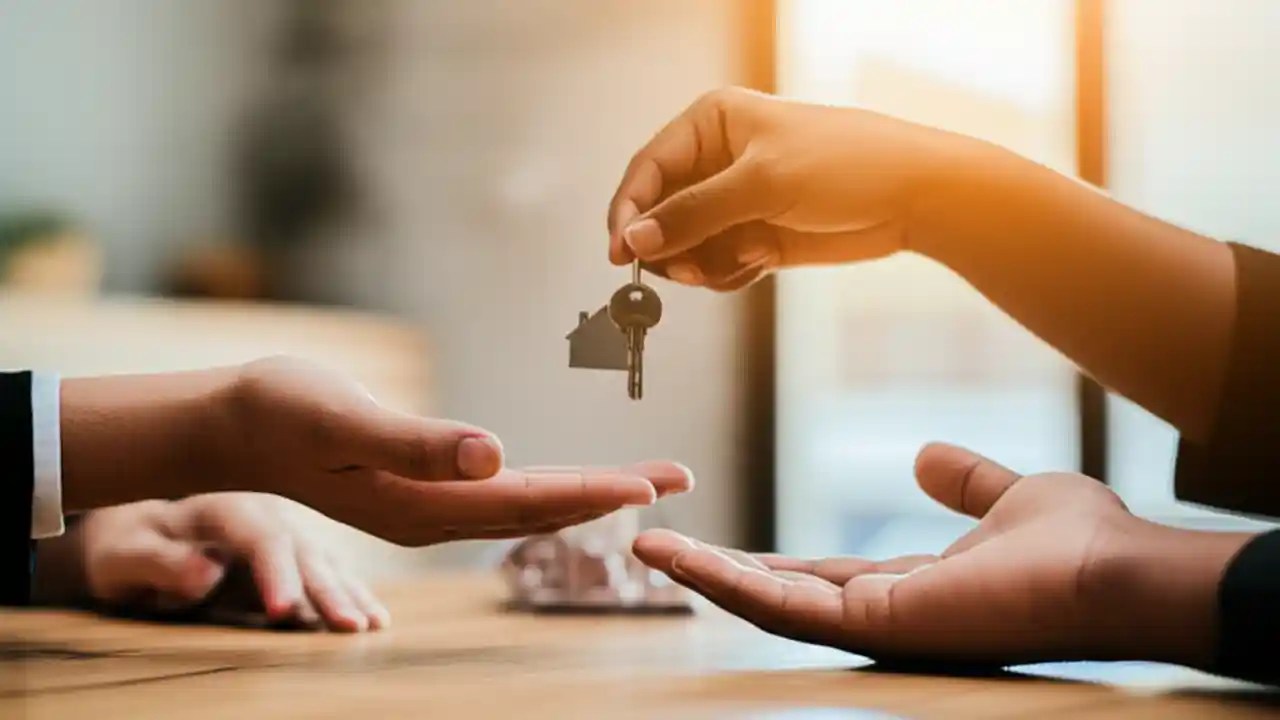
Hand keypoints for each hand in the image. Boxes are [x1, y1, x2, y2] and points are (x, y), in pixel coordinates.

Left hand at [38, 493, 388, 631]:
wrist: (135, 526)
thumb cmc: (125, 544)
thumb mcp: (124, 554)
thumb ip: (161, 562)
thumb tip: (207, 572)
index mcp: (224, 507)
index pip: (260, 538)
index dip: (276, 574)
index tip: (283, 613)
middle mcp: (265, 514)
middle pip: (303, 552)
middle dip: (328, 591)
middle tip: (350, 627)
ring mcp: (283, 534)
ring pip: (324, 563)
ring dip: (350, 594)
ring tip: (373, 625)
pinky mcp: (291, 557)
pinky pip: (329, 574)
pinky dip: (354, 594)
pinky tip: (377, 616)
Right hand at [207, 357, 692, 544]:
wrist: (231, 425)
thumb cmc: (281, 410)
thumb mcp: (343, 420)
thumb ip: (417, 442)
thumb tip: (494, 455)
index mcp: (421, 505)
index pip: (528, 500)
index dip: (595, 491)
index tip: (655, 483)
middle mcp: (432, 518)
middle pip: (541, 510)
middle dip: (611, 495)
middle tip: (679, 477)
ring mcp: (426, 511)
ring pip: (526, 509)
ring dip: (586, 496)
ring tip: (643, 482)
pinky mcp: (418, 494)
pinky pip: (501, 501)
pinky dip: (546, 493)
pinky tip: (568, 485)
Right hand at [607, 88, 976, 289]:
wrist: (914, 196)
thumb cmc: (846, 164)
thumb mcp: (761, 184)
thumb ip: (693, 214)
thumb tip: (634, 239)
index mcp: (712, 124)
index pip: (647, 170)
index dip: (628, 212)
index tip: (619, 255)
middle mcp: (718, 161)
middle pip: (660, 215)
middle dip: (670, 247)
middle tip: (686, 271)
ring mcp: (737, 202)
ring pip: (687, 247)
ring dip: (703, 265)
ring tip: (740, 264)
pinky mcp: (757, 236)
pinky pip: (718, 266)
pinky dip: (729, 274)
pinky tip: (760, 265)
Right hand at [634, 443, 1250, 667]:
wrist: (1115, 571)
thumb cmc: (1080, 545)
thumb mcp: (1007, 496)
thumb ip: (963, 482)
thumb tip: (921, 455)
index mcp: (909, 585)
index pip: (817, 577)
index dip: (763, 561)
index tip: (713, 540)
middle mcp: (883, 612)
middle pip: (779, 595)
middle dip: (714, 573)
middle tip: (652, 548)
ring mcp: (877, 625)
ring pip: (768, 606)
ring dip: (703, 577)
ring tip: (645, 548)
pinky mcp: (876, 624)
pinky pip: (785, 609)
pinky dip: (729, 584)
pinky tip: (685, 560)